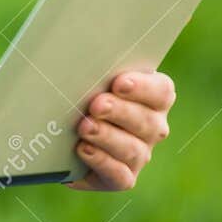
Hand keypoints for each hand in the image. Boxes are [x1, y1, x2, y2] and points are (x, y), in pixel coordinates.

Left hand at [67, 71, 175, 191]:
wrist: (60, 129)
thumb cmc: (78, 89)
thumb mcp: (87, 73)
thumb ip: (92, 64)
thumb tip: (70, 44)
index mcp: (152, 96)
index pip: (161, 91)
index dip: (143, 87)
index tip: (118, 82)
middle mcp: (153, 126)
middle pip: (147, 121)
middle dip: (120, 112)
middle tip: (96, 104)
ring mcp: (140, 153)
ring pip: (133, 149)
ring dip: (108, 137)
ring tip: (84, 127)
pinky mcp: (123, 176)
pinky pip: (121, 176)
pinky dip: (102, 163)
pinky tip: (83, 149)